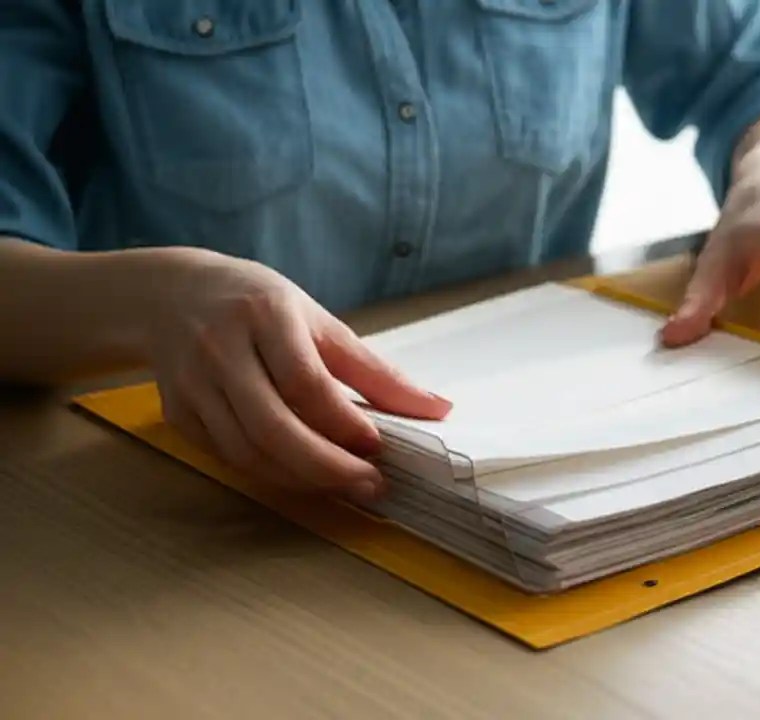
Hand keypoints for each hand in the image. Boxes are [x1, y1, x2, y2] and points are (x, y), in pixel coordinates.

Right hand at [145, 250, 450, 501]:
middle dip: (325, 466)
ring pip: (246, 452)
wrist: (169, 295)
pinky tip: (302, 475)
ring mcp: (192, 383)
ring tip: (344, 485)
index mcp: (265, 314)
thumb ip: (373, 368)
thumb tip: (437, 408)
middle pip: (272, 426)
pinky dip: (269, 473)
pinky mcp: (177, 413)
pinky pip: (227, 457)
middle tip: (370, 485)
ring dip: (300, 479)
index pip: (305, 380)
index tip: (379, 447)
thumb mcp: (317, 320)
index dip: (343, 422)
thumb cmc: (259, 305)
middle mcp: (221, 348)